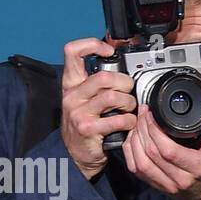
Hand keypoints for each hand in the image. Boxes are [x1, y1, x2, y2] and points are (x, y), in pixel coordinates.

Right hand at [60, 38, 135, 179]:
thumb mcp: (84, 100)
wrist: (75, 155)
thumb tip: (122, 69)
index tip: (108, 51)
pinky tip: (128, 124)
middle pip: (104, 76)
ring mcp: (78, 112)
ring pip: (112, 96)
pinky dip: (129, 121)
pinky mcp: (88, 128)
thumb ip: (97, 84)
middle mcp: (72, 95)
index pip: (72, 51)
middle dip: (125, 82)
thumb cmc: (85, 124)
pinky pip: (117, 119)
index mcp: (71, 83)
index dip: (92, 44)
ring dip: (129, 102)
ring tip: (129, 109)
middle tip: (129, 91)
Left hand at [119, 98, 200, 199]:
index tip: (152, 114)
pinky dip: (131, 150)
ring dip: (135, 139)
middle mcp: (179, 179)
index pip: (169, 150)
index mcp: (196, 168)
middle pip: (151, 153)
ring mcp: (165, 184)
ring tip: (138, 123)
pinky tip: (134, 137)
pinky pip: (134, 167)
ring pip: (140, 161)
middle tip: (143, 113)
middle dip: (143, 129)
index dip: (155, 130)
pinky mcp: (153, 184)